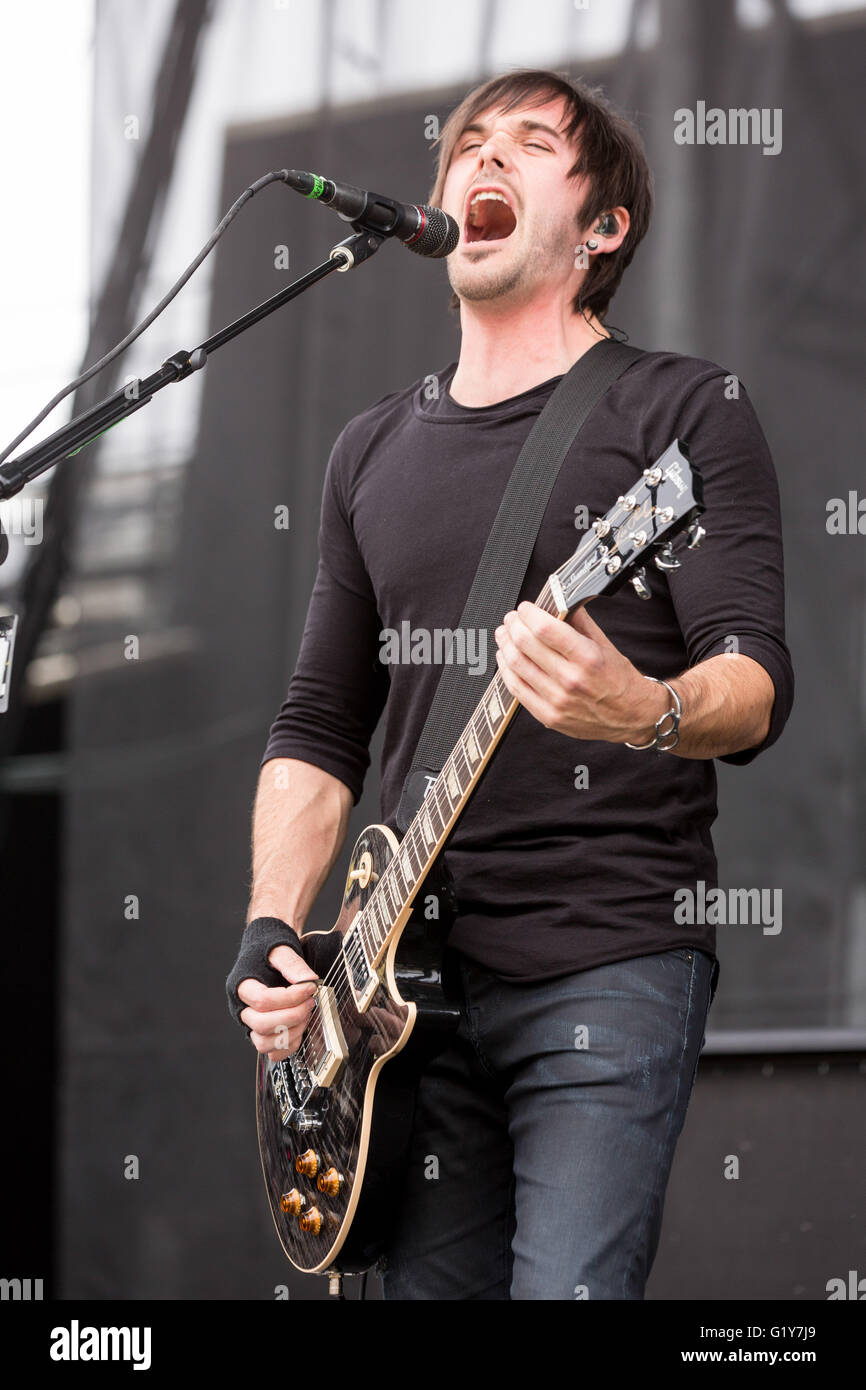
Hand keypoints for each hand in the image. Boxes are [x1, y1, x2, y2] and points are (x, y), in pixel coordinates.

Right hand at [238, 945, 318, 1062]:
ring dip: (290, 1032)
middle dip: (292, 1016)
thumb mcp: (280, 949)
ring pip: (263, 1042)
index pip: (262, 1000)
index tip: (310, 987)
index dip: (290, 997)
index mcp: (241, 985)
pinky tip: (300, 1026)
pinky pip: (272, 1052)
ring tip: (306, 1014)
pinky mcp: (262, 1033)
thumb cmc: (269, 951)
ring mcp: (250, 1023)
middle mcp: (242, 1007)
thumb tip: (308, 981)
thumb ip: (293, 963)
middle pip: (261, 1025)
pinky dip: (288, 1045)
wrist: (267, 954)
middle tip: (310, 1002)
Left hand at [493, 600, 667, 743]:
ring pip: (516, 665)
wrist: (632, 716)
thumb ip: (579, 621)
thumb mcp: (605, 644)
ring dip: (505, 644)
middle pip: (525, 644)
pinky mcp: (548, 716)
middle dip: (513, 625)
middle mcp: (571, 680)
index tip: (525, 608)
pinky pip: (516, 689)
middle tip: (512, 619)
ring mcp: (557, 700)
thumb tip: (559, 602)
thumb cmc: (620, 681)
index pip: (545, 628)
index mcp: (587, 658)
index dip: (529, 613)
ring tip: (505, 635)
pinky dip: (506, 669)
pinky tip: (507, 658)